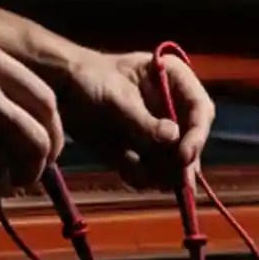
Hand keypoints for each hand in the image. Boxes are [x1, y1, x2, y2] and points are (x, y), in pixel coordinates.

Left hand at [58, 50, 214, 188]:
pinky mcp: (139, 151)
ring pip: (173, 164)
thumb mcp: (115, 97)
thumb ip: (143, 120)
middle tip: (171, 181)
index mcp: (174, 81)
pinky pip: (149, 173)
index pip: (201, 110)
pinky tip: (125, 168)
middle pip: (192, 143)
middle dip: (181, 163)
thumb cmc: (87, 79)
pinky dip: (140, 176)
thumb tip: (173, 138)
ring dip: (160, 174)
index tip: (184, 155)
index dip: (197, 135)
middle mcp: (172, 108)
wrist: (57, 89)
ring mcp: (157, 133)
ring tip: (138, 169)